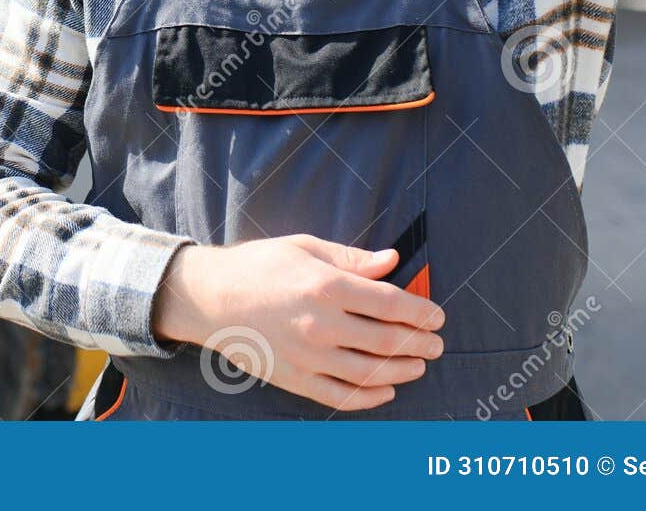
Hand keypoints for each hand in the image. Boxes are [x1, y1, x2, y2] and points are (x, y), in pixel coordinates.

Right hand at [152, 234, 445, 411]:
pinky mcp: (295, 378)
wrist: (209, 298)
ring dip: (402, 371)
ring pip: (371, 373)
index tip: (437, 316)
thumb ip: (352, 258)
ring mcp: (308, 356)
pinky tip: (386, 391)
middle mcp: (321, 324)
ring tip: (418, 366)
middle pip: (387, 340)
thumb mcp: (306, 247)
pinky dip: (370, 397)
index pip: (390, 304)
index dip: (421, 312)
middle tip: (436, 345)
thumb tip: (393, 261)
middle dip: (420, 343)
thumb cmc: (258, 266)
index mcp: (326, 285)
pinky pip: (341, 396)